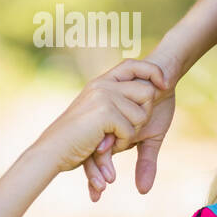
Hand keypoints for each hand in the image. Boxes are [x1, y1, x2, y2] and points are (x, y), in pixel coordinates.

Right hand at [33, 59, 167, 181]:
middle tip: (122, 131)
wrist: (50, 151)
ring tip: (108, 139)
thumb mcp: (100, 120)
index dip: (152, 71)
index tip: (165, 84)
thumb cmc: (73, 139)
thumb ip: (120, 110)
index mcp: (100, 83)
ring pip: (141, 114)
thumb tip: (152, 95)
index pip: (132, 65)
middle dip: (143, 116)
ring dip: (130, 134)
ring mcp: (104, 95)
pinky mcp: (105, 110)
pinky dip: (122, 142)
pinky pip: (131, 128)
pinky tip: (103, 144)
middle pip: (147, 92)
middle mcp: (102, 85)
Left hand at [83, 80, 175, 201]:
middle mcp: (102, 120)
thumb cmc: (157, 106)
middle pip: (93, 149)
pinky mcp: (114, 88)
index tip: (95, 196)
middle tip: (104, 185)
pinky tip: (127, 139)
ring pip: (106, 135)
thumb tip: (143, 191)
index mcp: (107, 132)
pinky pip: (117, 116)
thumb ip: (146, 163)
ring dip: (112, 150)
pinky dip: (120, 132)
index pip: (95, 157)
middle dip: (98, 169)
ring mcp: (106, 104)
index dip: (94, 175)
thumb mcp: (152, 138)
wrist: (164, 77)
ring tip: (114, 169)